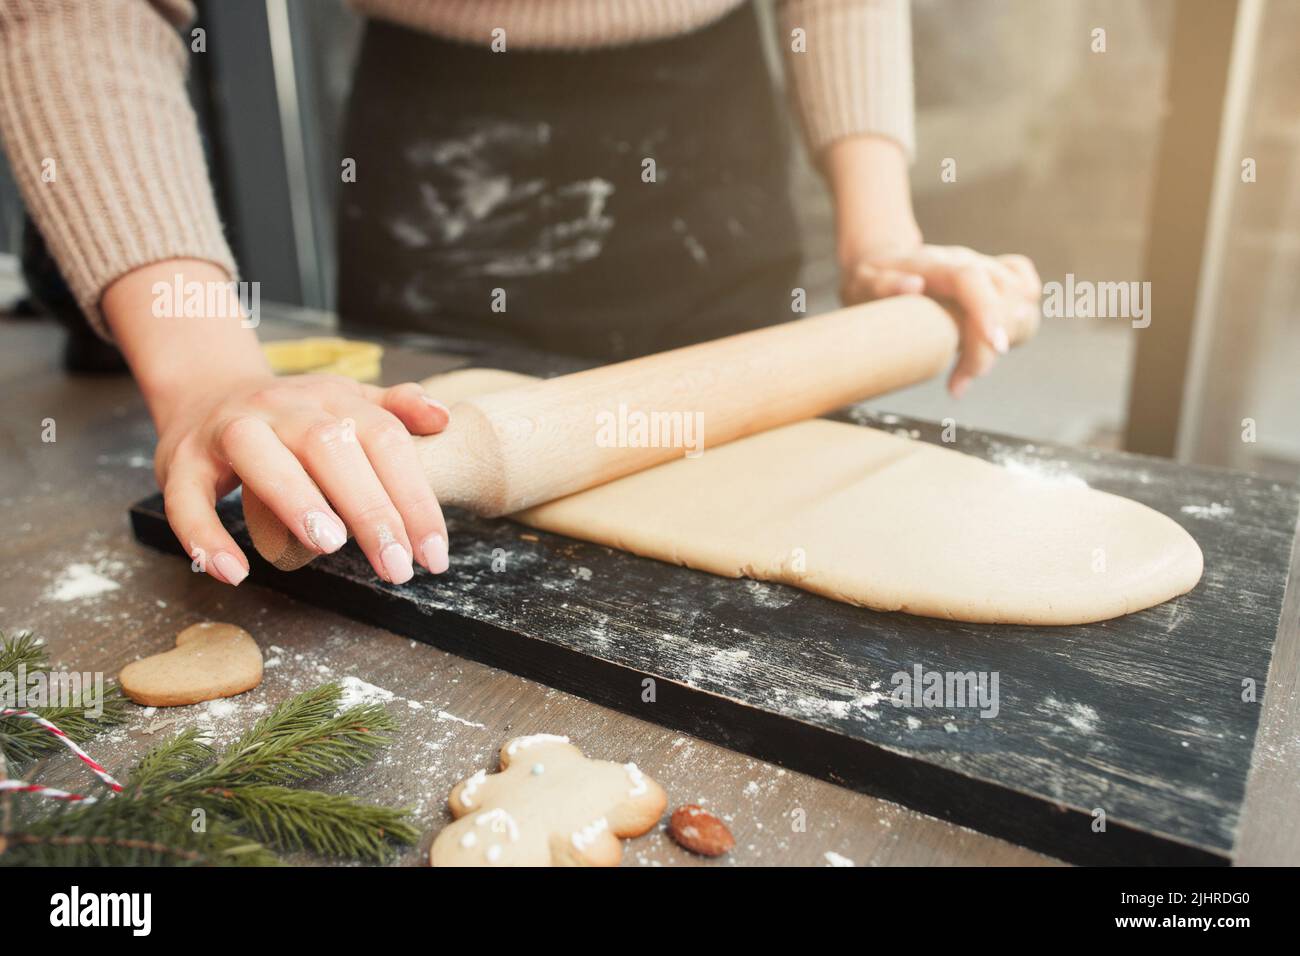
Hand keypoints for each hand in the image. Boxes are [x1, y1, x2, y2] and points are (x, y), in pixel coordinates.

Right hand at [153, 373, 451, 586]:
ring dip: (295, 498)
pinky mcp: (180, 461)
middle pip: (330, 447)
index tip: (434, 554)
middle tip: (396, 566)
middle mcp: (282, 408)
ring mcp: (229, 430)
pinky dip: (205, 535)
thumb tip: (443, 418)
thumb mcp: (347, 402)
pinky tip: (234, 572)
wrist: (205, 393)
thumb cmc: (294, 416)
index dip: (414, 496)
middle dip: (369, 507)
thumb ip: (395, 410)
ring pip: (260, 456)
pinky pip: (186, 498)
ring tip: (330, 545)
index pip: (384, 440)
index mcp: (332, 398)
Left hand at [820, 135, 1041, 397]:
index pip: (972, 279)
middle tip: (958, 382)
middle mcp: (968, 261)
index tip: (996, 347)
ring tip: (968, 370)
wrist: (882, 262)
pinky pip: (1028, 290)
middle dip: (989, 347)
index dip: (987, 311)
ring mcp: (986, 268)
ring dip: (1008, 341)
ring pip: (1024, 301)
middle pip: (1005, 297)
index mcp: (936, 264)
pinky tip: (993, 340)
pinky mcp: (996, 277)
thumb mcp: (862, 283)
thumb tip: (913, 285)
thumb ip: (883, 284)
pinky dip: (1022, 319)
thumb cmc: (870, 280)